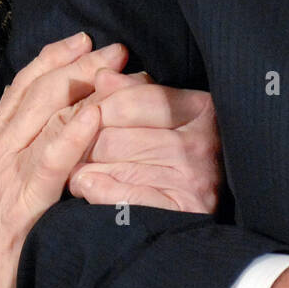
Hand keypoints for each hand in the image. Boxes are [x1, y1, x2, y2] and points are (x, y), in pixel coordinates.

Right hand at [0, 32, 127, 287]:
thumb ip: (14, 151)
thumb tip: (52, 119)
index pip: (21, 86)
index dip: (55, 57)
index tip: (84, 41)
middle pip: (39, 90)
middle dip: (81, 64)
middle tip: (116, 50)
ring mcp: (3, 174)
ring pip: (46, 113)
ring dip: (89, 89)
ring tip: (122, 76)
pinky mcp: (19, 204)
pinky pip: (50, 159)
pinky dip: (74, 133)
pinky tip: (96, 116)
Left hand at [68, 69, 220, 213]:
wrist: (216, 208)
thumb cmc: (185, 149)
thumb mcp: (170, 112)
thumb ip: (134, 92)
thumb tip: (101, 76)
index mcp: (200, 108)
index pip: (133, 100)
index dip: (100, 105)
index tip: (85, 112)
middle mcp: (200, 143)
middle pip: (118, 135)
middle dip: (87, 140)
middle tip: (72, 147)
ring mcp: (194, 179)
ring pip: (116, 165)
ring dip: (85, 168)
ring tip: (74, 169)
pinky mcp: (183, 211)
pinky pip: (129, 196)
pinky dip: (101, 190)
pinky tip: (87, 186)